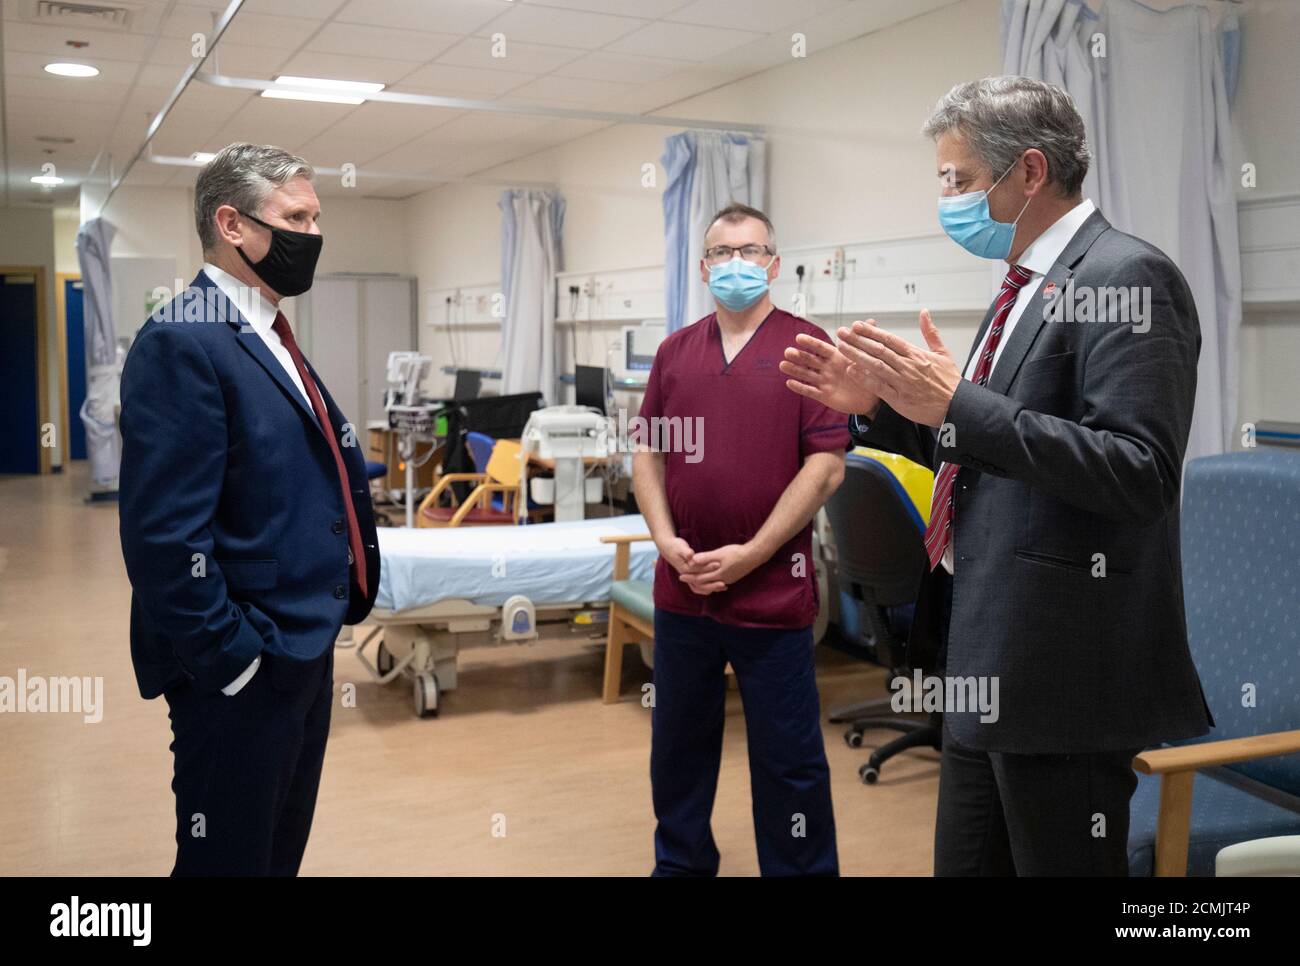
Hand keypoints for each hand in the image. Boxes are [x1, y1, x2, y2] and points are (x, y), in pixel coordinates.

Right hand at [657, 535, 725, 594]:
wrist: (668, 549)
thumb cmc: (675, 547)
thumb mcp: (680, 547)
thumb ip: (686, 552)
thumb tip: (690, 555)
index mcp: (684, 569)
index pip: (698, 570)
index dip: (708, 567)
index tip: (718, 564)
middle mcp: (687, 575)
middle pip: (700, 583)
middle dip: (712, 583)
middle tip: (724, 583)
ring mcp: (689, 578)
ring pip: (701, 587)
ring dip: (712, 588)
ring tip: (724, 587)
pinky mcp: (692, 577)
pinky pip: (701, 585)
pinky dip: (710, 587)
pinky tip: (719, 585)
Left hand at [686, 542, 762, 594]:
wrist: (754, 556)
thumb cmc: (737, 553)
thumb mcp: (720, 553)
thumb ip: (706, 557)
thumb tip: (693, 560)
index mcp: (718, 574)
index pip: (700, 578)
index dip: (689, 577)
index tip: (680, 575)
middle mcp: (722, 580)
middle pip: (704, 583)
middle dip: (693, 580)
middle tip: (683, 578)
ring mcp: (728, 580)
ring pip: (711, 584)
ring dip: (702, 582)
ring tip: (694, 579)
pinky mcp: (732, 578)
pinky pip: (718, 583)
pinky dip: (711, 582)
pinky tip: (710, 579)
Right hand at [781, 329, 880, 416]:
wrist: (872, 399)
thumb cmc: (870, 376)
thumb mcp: (869, 357)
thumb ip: (864, 341)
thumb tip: (871, 320)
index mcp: (836, 357)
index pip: (821, 348)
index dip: (810, 343)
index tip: (799, 337)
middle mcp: (828, 368)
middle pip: (810, 360)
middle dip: (798, 356)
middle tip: (787, 351)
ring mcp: (824, 382)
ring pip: (806, 375)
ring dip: (794, 370)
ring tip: (783, 365)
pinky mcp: (824, 395)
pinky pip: (810, 391)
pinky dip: (800, 387)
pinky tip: (789, 383)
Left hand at [835, 309, 959, 427]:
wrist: (956, 406)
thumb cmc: (949, 381)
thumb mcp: (943, 353)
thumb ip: (930, 332)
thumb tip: (924, 312)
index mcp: (916, 354)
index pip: (889, 339)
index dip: (871, 331)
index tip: (857, 325)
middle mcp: (907, 366)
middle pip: (878, 350)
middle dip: (858, 340)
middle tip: (841, 332)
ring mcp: (902, 382)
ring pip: (875, 365)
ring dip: (856, 355)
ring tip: (842, 347)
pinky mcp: (899, 398)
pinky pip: (878, 386)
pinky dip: (864, 378)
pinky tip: (851, 370)